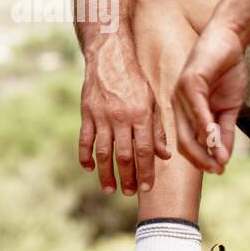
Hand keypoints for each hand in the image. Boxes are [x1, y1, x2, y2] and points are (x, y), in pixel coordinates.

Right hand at [78, 36, 171, 194]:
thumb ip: (157, 128)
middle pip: (123, 156)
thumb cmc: (135, 80)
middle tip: (129, 193)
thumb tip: (165, 155)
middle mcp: (121, 117)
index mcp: (141, 115)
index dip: (146, 171)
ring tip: (110, 189)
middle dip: (127, 178)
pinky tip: (90, 169)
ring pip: (103, 152)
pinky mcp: (86, 113)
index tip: (147, 188)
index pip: (144, 150)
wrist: (109, 56)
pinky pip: (85, 140)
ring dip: (106, 174)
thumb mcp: (152, 100)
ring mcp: (101, 116)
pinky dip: (86, 157)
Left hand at [172, 20, 247, 174]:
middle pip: (184, 141)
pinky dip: (205, 123)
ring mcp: (181, 93)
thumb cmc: (227, 72)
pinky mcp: (189, 80)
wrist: (229, 40)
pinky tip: (214, 134)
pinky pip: (195, 106)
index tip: (217, 171)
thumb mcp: (229, 108)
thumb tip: (224, 157)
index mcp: (186, 113)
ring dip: (204, 146)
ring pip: (188, 128)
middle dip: (201, 159)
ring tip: (219, 159)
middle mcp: (178, 105)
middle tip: (217, 170)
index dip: (201, 159)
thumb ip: (224, 131)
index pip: (188, 143)